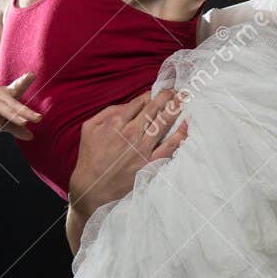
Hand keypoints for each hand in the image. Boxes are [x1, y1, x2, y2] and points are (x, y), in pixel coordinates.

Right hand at [0, 73, 41, 138]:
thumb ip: (13, 127)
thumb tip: (31, 137)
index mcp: (1, 94)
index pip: (15, 88)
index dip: (23, 81)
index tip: (32, 75)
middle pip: (11, 101)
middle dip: (25, 110)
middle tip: (38, 118)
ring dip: (11, 113)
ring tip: (23, 122)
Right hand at [67, 89, 188, 216]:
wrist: (92, 188)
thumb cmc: (90, 157)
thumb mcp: (90, 128)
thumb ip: (108, 112)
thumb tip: (130, 104)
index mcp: (116, 122)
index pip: (140, 102)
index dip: (152, 94)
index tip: (161, 90)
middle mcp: (131, 133)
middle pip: (154, 109)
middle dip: (167, 96)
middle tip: (178, 90)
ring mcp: (142, 148)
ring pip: (163, 123)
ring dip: (175, 108)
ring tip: (185, 99)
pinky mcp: (150, 163)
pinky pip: (169, 146)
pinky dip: (179, 135)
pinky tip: (186, 125)